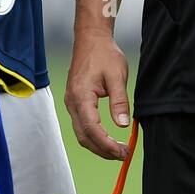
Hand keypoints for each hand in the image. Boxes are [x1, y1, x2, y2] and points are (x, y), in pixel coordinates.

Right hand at [65, 31, 130, 160]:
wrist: (90, 39)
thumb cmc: (104, 54)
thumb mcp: (117, 75)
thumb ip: (119, 101)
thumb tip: (122, 125)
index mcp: (81, 96)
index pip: (92, 129)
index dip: (107, 145)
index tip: (123, 151)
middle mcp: (72, 102)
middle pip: (84, 137)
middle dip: (103, 150)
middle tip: (123, 155)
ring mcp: (71, 103)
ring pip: (81, 133)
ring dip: (98, 145)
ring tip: (118, 149)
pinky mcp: (74, 102)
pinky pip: (81, 125)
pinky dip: (94, 136)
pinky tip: (107, 137)